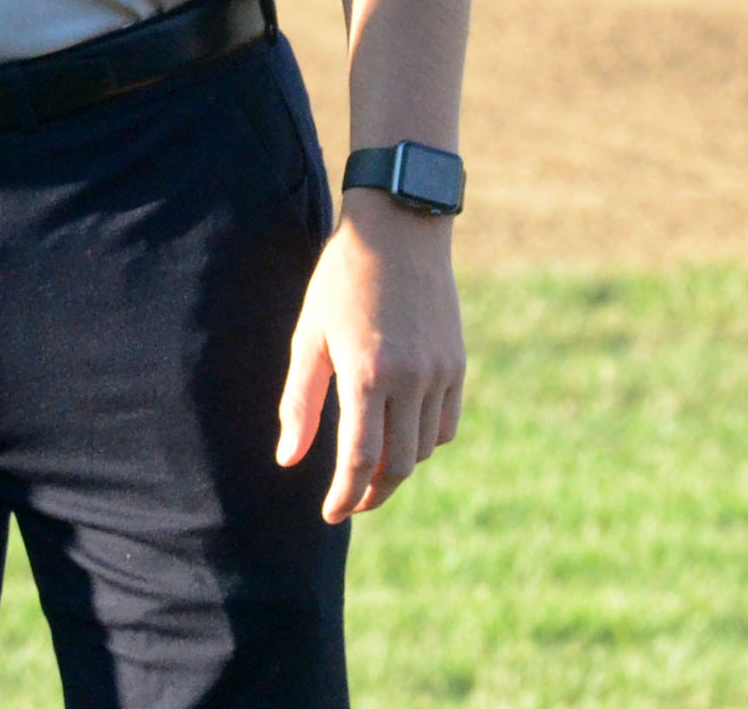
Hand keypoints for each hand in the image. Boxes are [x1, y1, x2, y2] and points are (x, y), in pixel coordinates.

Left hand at [277, 195, 465, 520]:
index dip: (345, 495)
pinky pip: (446, 425)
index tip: (330, 514)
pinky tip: (400, 438)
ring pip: (424, 449)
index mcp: (367, 374)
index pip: (360, 459)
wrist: (399, 232)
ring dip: (398, 468)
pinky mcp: (458, 366)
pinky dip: (424, 442)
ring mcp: (441, 374)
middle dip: (372, 492)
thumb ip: (299, 402)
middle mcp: (411, 381)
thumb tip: (289, 460)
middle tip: (349, 502)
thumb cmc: (340, 281)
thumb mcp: (308, 336)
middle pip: (398, 465)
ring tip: (368, 470)